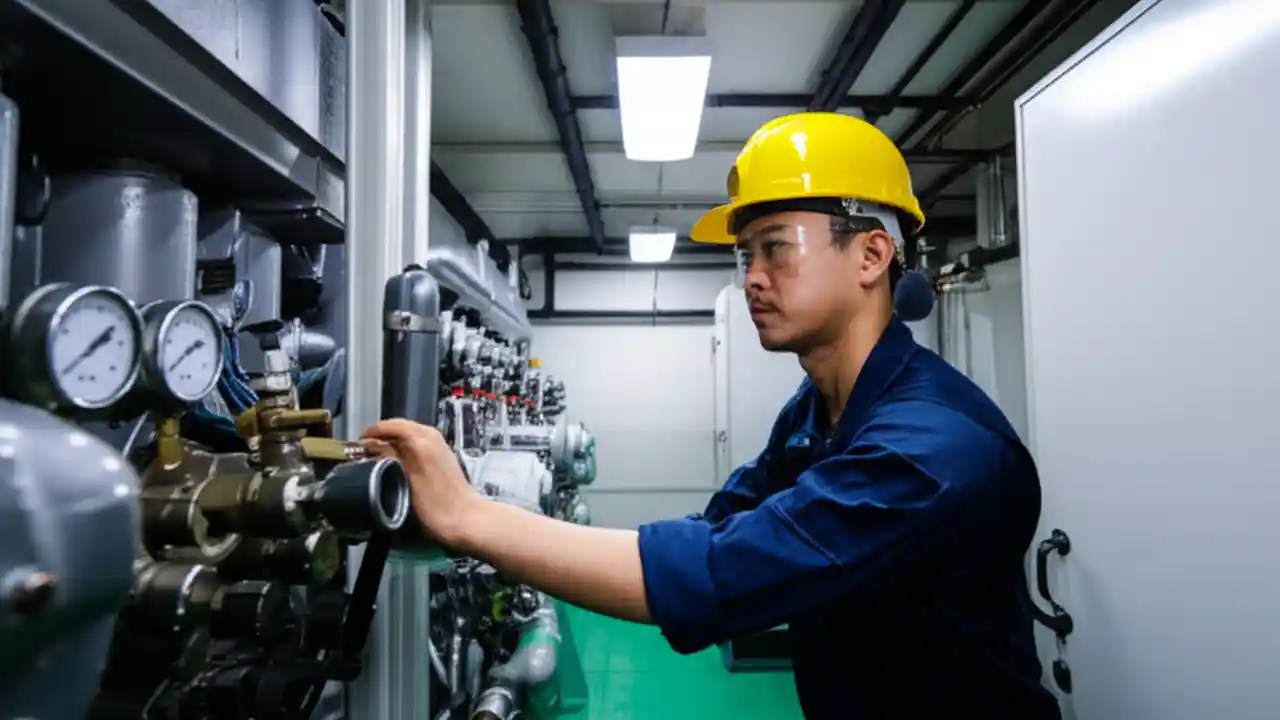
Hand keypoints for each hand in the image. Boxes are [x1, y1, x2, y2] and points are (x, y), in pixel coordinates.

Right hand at [361, 418, 478, 545]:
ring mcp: (438, 444)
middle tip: (364, 450)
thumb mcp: (404, 479)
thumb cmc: (434, 504)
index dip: (372, 432)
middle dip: (381, 436)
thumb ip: (388, 457)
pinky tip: (395, 462)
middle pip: (400, 427)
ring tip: (375, 456)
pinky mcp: (442, 455)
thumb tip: (372, 444)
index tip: (357, 444)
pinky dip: (404, 448)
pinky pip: (417, 443)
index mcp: (421, 438)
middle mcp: (431, 436)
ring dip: (392, 442)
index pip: (390, 425)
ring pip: (409, 434)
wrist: (464, 518)